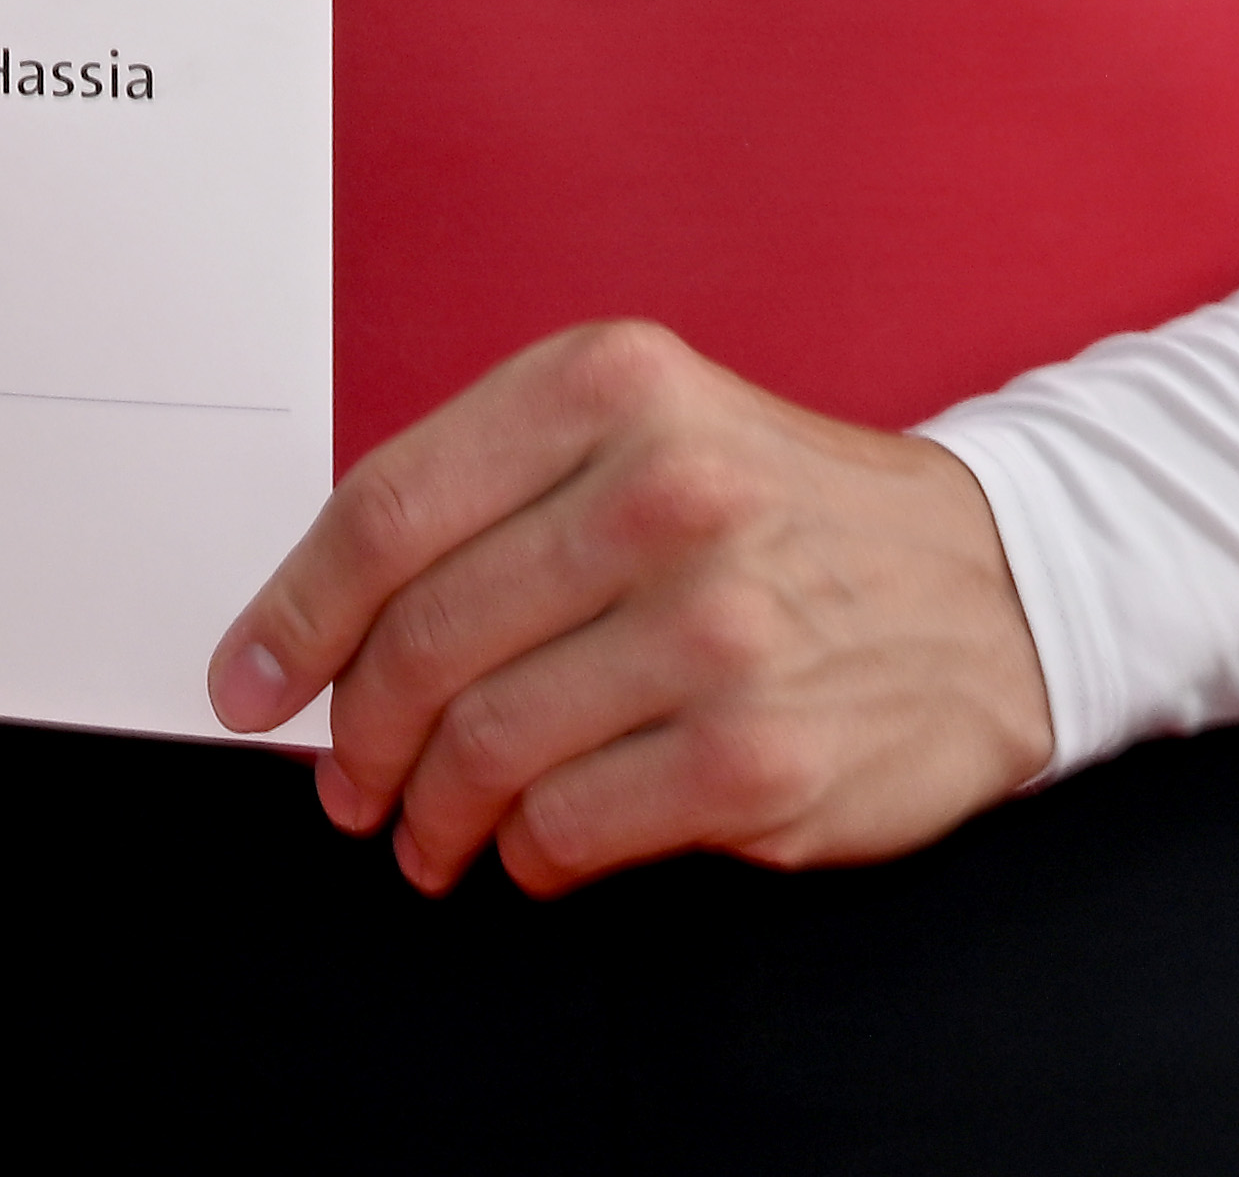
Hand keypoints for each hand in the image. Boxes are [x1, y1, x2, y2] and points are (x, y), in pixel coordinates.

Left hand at [206, 320, 1054, 898]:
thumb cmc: (782, 511)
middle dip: (356, 733)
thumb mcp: (649, 428)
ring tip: (429, 830)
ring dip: (430, 812)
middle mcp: (667, 490)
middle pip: (424, 639)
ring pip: (485, 747)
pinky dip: (527, 853)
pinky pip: (571, 828)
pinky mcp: (759, 751)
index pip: (388, 508)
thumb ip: (496, 493)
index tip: (246, 680)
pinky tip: (534, 844)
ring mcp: (719, 625)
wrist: (993, 584)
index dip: (293, 612)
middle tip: (346, 780)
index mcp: (614, 385)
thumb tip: (318, 623)